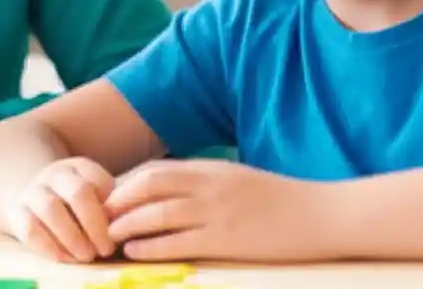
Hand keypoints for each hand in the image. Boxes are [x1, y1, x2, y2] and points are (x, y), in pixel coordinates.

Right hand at [6, 157, 117, 263]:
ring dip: (73, 237)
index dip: (112, 206)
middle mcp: (55, 174)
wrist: (36, 201)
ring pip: (50, 209)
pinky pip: (30, 229)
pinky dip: (50, 248)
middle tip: (106, 249)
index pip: (99, 180)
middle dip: (95, 224)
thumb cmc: (77, 205)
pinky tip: (66, 259)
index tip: (121, 227)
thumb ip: (111, 205)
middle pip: (77, 193)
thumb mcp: (96, 195)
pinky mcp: (17, 212)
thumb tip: (124, 224)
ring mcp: (33, 191)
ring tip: (87, 256)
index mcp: (79, 167)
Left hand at [104, 159, 333, 261]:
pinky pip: (177, 241)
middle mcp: (209, 185)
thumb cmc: (282, 201)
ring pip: (156, 213)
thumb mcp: (238, 181)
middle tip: (97, 216)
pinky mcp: (227, 239)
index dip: (126, 184)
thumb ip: (206, 183)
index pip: (155, 171)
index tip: (107, 198)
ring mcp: (217, 211)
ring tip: (108, 235)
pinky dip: (150, 246)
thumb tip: (171, 192)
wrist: (324, 216)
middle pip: (148, 186)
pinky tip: (134, 252)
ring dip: (126, 224)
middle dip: (118, 201)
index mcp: (211, 170)